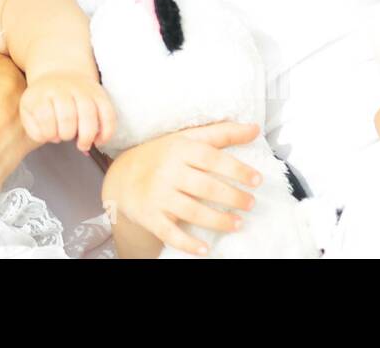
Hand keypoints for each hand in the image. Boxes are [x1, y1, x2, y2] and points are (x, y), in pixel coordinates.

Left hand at [20, 72, 116, 151]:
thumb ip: (35, 130)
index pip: (45, 116)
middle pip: (67, 116)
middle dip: (67, 134)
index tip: (50, 135)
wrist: (58, 74)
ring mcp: (82, 89)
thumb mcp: (28, 112)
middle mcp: (62, 88)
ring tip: (83, 145)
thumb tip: (54, 139)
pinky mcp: (99, 93)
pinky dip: (106, 131)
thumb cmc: (43, 101)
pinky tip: (99, 141)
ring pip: (89, 113)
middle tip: (66, 137)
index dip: (49, 133)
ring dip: (87, 136)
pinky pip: (108, 113)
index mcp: (41, 93)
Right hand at [101, 122, 261, 256]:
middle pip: (205, 187)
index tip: (257, 180)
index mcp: (179, 149)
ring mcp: (157, 195)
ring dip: (218, 220)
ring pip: (192, 211)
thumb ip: (221, 133)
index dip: (237, 169)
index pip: (212, 158)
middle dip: (232, 197)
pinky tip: (205, 249)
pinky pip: (169, 232)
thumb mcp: (188, 138)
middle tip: (251, 204)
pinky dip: (187, 244)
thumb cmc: (163, 155)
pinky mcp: (149, 216)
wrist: (122, 175)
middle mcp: (168, 171)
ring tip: (238, 223)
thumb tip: (254, 128)